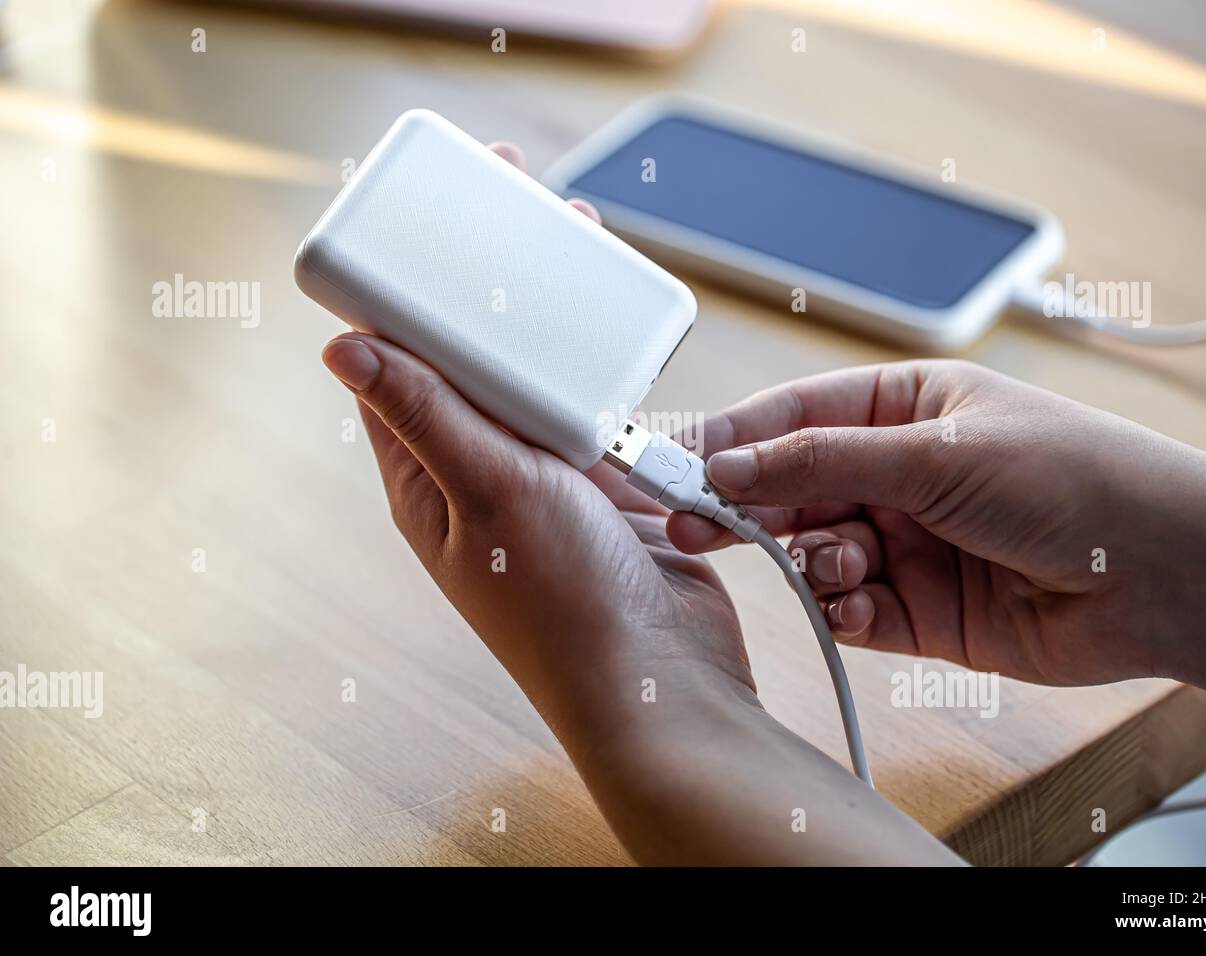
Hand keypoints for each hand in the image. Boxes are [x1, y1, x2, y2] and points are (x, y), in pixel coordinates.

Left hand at [321, 142, 753, 744]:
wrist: (668, 684)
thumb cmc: (565, 608)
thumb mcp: (488, 495)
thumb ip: (428, 416)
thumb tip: (341, 349)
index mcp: (427, 478)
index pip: (399, 363)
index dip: (408, 287)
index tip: (430, 218)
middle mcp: (480, 474)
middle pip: (476, 357)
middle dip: (490, 283)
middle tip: (519, 201)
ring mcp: (546, 481)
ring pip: (542, 377)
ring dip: (553, 317)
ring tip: (577, 244)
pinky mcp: (608, 488)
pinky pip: (601, 408)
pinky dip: (609, 368)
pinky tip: (624, 333)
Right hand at [668, 360, 1205, 704]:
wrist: (1164, 575)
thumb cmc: (1075, 479)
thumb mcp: (936, 451)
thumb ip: (822, 459)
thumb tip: (730, 463)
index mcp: (908, 407)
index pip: (796, 415)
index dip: (734, 437)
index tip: (676, 460)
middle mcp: (902, 473)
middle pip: (794, 486)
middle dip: (748, 507)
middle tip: (692, 525)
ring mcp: (909, 542)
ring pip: (816, 551)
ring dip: (811, 560)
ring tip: (838, 565)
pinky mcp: (920, 610)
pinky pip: (849, 609)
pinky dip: (841, 609)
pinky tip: (855, 604)